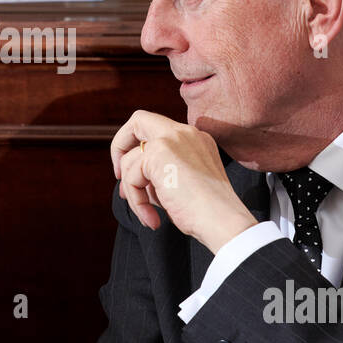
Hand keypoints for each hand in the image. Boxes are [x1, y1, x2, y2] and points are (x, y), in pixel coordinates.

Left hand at [111, 110, 257, 253]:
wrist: (223, 221)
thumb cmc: (207, 213)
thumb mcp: (182, 185)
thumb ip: (159, 175)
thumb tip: (127, 181)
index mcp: (196, 139)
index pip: (158, 129)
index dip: (138, 148)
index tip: (133, 173)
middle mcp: (185, 132)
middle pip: (138, 120)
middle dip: (120, 146)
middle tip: (119, 176)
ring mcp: (171, 139)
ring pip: (130, 161)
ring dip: (133, 192)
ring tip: (148, 215)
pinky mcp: (159, 153)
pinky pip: (131, 177)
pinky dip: (137, 202)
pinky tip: (152, 219)